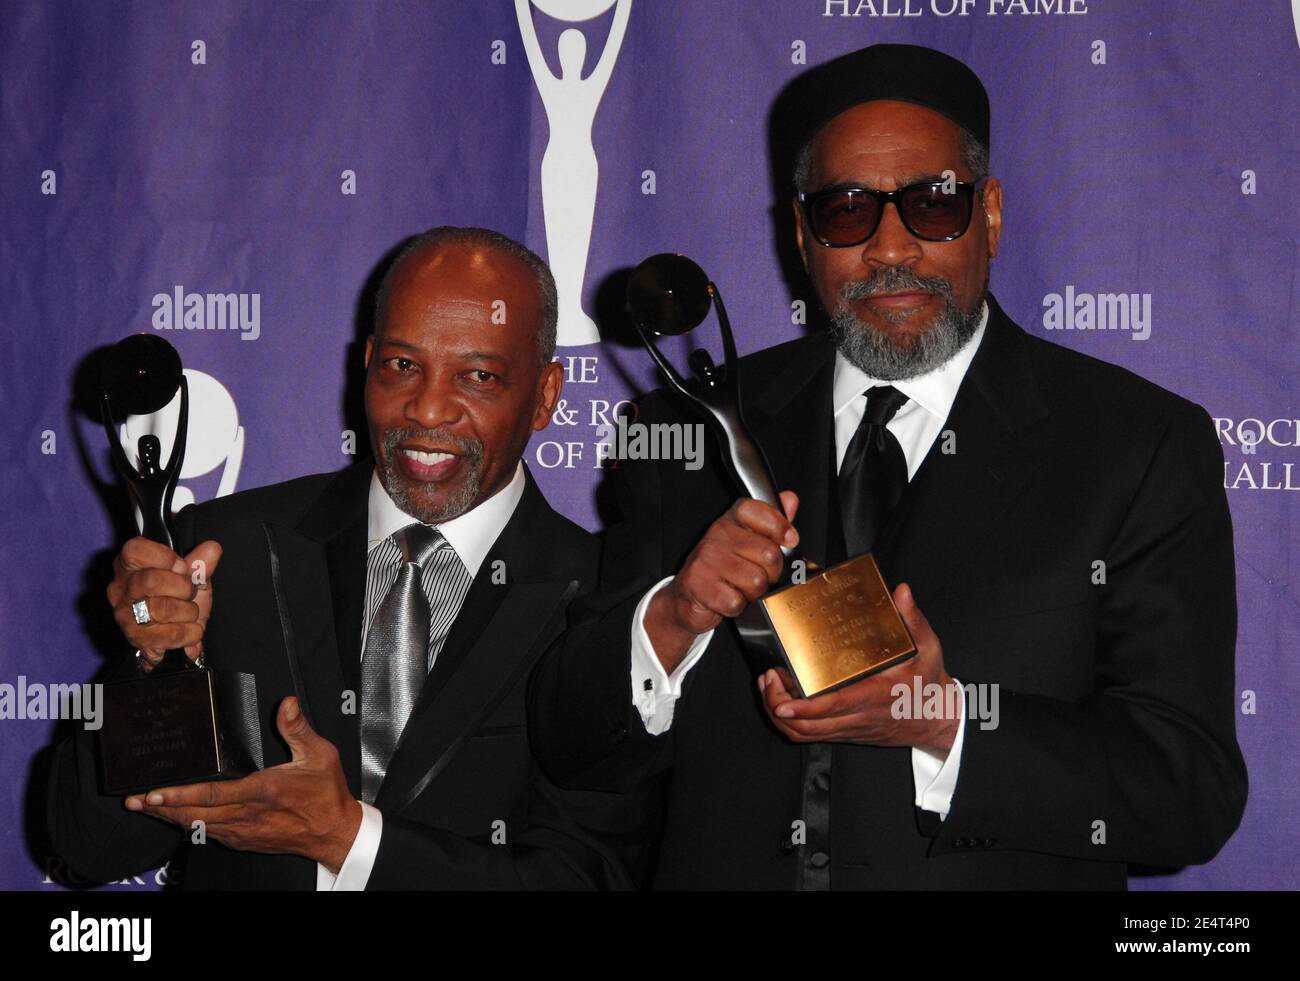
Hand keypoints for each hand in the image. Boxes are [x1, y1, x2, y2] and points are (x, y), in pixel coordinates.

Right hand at [107, 537, 221, 669]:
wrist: (174, 633)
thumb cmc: (178, 597)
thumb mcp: (192, 577)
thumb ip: (200, 563)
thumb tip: (212, 548)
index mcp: (130, 565)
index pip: (135, 551)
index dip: (166, 558)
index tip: (183, 567)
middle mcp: (121, 589)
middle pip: (152, 581)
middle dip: (183, 587)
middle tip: (190, 592)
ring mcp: (125, 615)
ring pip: (162, 609)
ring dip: (189, 611)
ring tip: (191, 612)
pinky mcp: (136, 639)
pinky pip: (170, 635)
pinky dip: (191, 632)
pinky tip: (191, 628)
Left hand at [125, 697, 362, 871]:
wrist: (335, 833)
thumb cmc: (327, 794)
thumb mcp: (320, 755)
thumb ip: (298, 729)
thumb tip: (286, 704)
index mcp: (261, 792)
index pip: (211, 795)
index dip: (178, 795)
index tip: (152, 793)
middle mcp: (246, 816)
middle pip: (193, 815)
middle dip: (160, 808)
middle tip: (132, 799)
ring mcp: (243, 832)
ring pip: (197, 827)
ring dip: (170, 817)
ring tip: (145, 806)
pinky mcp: (244, 840)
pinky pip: (209, 833)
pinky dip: (189, 825)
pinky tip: (177, 817)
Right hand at [645, 492, 799, 672]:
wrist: (688, 596)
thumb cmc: (723, 568)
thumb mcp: (748, 542)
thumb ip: (772, 523)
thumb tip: (790, 500)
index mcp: (730, 520)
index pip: (755, 510)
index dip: (779, 525)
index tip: (790, 539)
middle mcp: (717, 535)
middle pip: (769, 554)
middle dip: (771, 572)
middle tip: (758, 574)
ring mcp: (706, 559)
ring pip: (756, 581)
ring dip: (754, 592)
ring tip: (741, 587)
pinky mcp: (698, 584)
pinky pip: (737, 601)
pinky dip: (737, 606)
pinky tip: (728, 598)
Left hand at [759, 582, 959, 758]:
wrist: (937, 718)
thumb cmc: (928, 682)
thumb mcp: (928, 648)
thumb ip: (912, 619)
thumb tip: (900, 591)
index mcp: (875, 695)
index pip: (834, 707)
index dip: (804, 708)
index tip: (783, 702)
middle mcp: (858, 716)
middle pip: (809, 727)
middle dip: (778, 707)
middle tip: (767, 678)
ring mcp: (849, 727)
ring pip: (805, 734)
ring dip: (779, 715)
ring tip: (768, 684)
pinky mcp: (845, 731)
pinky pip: (811, 734)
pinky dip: (791, 722)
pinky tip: (781, 698)